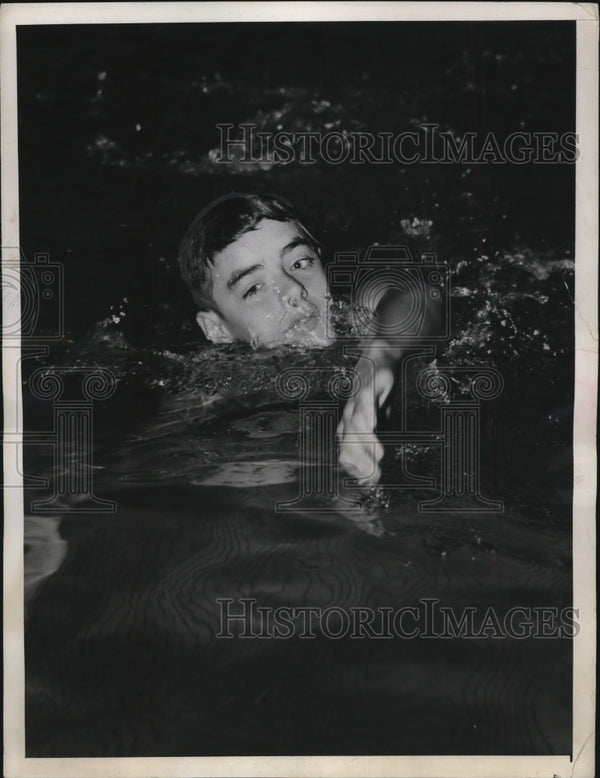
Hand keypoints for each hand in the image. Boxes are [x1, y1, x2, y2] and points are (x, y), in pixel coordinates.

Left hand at [337, 355, 393, 484]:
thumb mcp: (378, 417)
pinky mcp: (366, 389)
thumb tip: (378, 462)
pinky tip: (373, 426)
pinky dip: (367, 416)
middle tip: (376, 477)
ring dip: (366, 444)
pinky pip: (364, 405)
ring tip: (379, 456)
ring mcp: (356, 403)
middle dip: (361, 464)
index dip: (357, 471)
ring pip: (354, 428)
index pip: (346, 454)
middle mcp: (348, 417)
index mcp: (349, 427)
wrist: (379, 357)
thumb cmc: (376, 389)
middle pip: (348, 446)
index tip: (370, 483)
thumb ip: (377, 436)